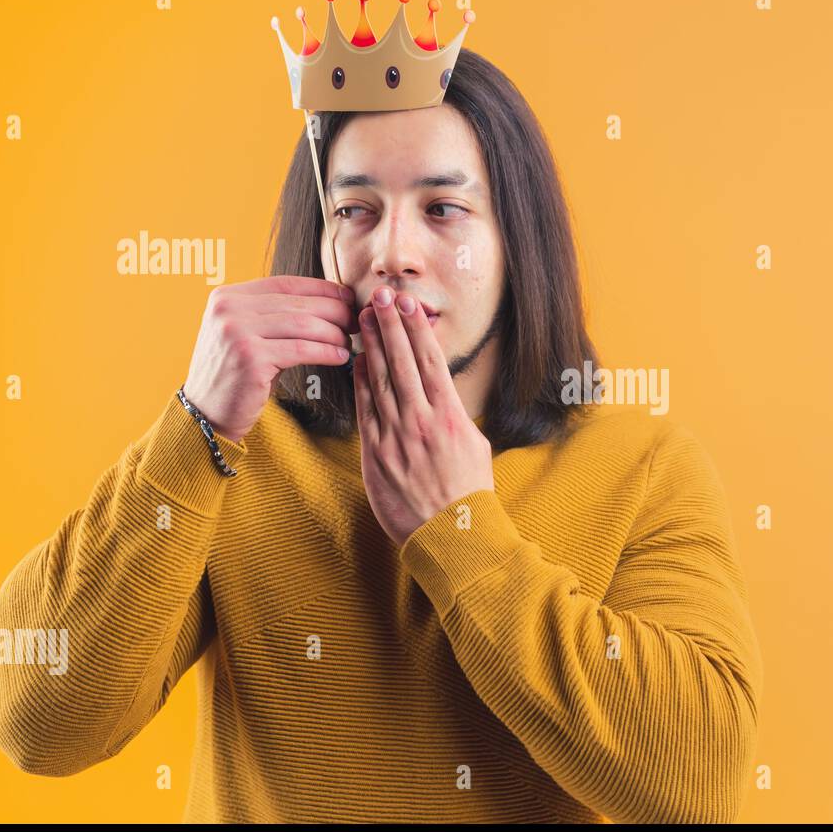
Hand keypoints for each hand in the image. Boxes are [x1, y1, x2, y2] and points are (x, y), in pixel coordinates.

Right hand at [183, 275, 357, 442]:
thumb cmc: (238, 374)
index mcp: (228, 295)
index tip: (349, 299)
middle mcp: (228, 308)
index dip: (324, 289)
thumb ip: (275, 313)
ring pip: (304, 325)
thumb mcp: (249, 333)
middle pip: (299, 303)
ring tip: (348, 342)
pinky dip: (327, 351)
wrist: (207, 413)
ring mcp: (237, 331)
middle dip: (336, 312)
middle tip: (356, 323)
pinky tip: (341, 356)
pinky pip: (302, 349)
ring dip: (334, 333)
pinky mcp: (250, 357)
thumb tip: (331, 299)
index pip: (287, 283)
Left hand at [353, 286, 494, 546]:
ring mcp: (397, 437)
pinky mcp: (376, 455)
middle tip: (380, 296)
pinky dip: (361, 383)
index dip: (416, 329)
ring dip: (372, 346)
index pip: (430, 361)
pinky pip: (366, 411)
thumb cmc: (469, 493)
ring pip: (381, 381)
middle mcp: (422, 421)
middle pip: (402, 362)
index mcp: (450, 416)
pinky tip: (357, 361)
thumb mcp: (475, 446)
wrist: (453, 535)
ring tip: (364, 318)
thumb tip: (442, 395)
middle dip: (390, 325)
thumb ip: (454, 417)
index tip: (408, 304)